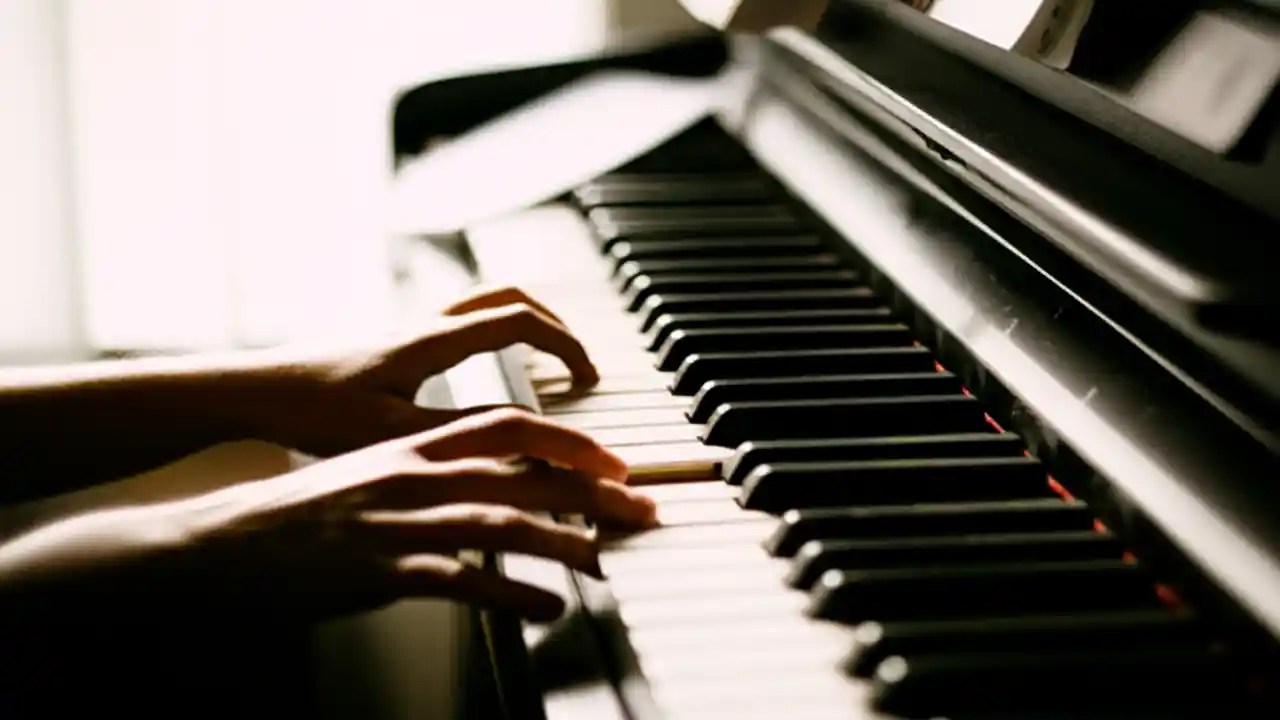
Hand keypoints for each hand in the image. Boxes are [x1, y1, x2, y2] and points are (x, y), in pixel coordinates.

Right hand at [0, 409, 653, 630]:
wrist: (226, 542)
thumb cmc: (305, 512)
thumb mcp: (373, 475)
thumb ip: (435, 476)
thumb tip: (494, 491)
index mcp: (412, 446)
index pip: (508, 425)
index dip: (567, 442)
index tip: (612, 463)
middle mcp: (410, 474)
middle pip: (519, 473)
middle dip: (588, 491)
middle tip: (638, 509)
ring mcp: (394, 522)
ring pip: (496, 521)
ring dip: (560, 540)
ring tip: (603, 558)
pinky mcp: (377, 571)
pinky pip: (457, 582)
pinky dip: (509, 594)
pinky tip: (545, 606)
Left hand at [229, 286, 598, 456]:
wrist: (253, 393)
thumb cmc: (312, 412)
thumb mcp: (394, 434)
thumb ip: (463, 435)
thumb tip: (526, 437)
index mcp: (431, 341)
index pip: (521, 320)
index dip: (567, 345)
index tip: (589, 380)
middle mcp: (424, 326)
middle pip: (509, 296)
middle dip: (556, 326)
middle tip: (577, 366)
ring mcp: (408, 331)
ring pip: (484, 306)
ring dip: (525, 326)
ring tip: (545, 368)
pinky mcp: (393, 346)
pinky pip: (460, 326)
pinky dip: (494, 339)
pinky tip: (485, 382)